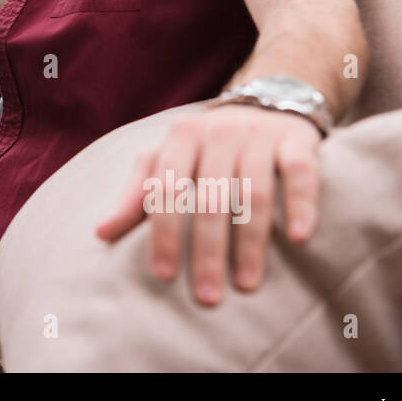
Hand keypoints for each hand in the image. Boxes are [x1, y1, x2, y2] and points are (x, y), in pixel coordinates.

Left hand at [94, 103, 321, 305]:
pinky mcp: (297, 141)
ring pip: (254, 193)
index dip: (165, 234)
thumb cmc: (205, 146)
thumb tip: (100, 233)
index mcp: (180, 136)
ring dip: (251, 242)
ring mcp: (259, 135)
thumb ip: (136, 194)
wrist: (266, 103)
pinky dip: (301, 205)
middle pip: (210, 198)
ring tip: (247, 284)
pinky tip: (300, 239)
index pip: (167, 190)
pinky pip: (300, 173)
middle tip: (207, 297)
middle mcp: (218, 132)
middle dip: (207, 251)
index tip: (164, 276)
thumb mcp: (166, 159)